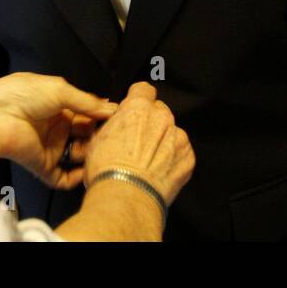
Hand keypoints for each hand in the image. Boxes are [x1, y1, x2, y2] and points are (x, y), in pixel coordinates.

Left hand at [0, 73, 117, 189]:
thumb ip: (87, 102)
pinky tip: (88, 172)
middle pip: (85, 135)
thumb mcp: (60, 90)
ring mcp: (50, 147)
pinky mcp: (43, 165)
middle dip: (99, 136)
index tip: (121, 118)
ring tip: (102, 151)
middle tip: (114, 136)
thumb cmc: (22, 95)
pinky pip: (62, 177)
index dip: (102, 116)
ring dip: (90, 155)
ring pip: (77, 155)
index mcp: (59, 105)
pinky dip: (76, 178)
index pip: (87, 113)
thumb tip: (112, 108)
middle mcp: (57, 126)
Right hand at [83, 82, 194, 206]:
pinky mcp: (188, 157)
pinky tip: (158, 171)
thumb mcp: (98, 138)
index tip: (134, 111)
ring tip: (148, 162)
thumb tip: (116, 123)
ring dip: (163, 142)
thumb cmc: (107, 170)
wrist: (125, 198)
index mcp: (138, 107)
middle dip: (151, 123)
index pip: (143, 89)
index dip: (137, 99)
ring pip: (171, 132)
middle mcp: (161, 117)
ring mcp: (178, 137)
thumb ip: (114, 123)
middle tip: (138, 143)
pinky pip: (181, 152)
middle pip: (159, 111)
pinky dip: (172, 159)